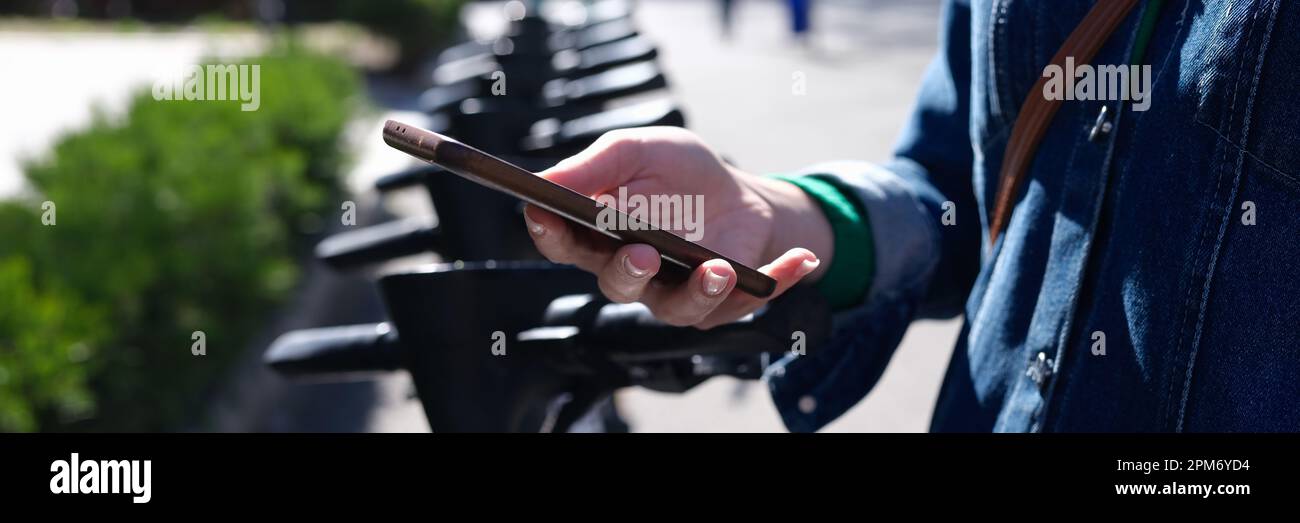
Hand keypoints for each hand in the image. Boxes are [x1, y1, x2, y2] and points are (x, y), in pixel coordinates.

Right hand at [523, 127, 833, 328]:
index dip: (550, 233)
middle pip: (617, 285)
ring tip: (718, 270)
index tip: (542, 214)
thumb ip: (596, 165)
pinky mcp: (722, 304)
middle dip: (628, 272)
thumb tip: (546, 179)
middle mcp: (634, 273)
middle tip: (642, 252)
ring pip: (678, 308)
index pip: (565, 244)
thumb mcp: (640, 151)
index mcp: (601, 238)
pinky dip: (775, 280)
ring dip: (699, 292)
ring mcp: (677, 294)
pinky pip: (746, 302)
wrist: (741, 196)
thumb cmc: (681, 174)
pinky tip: (800, 261)